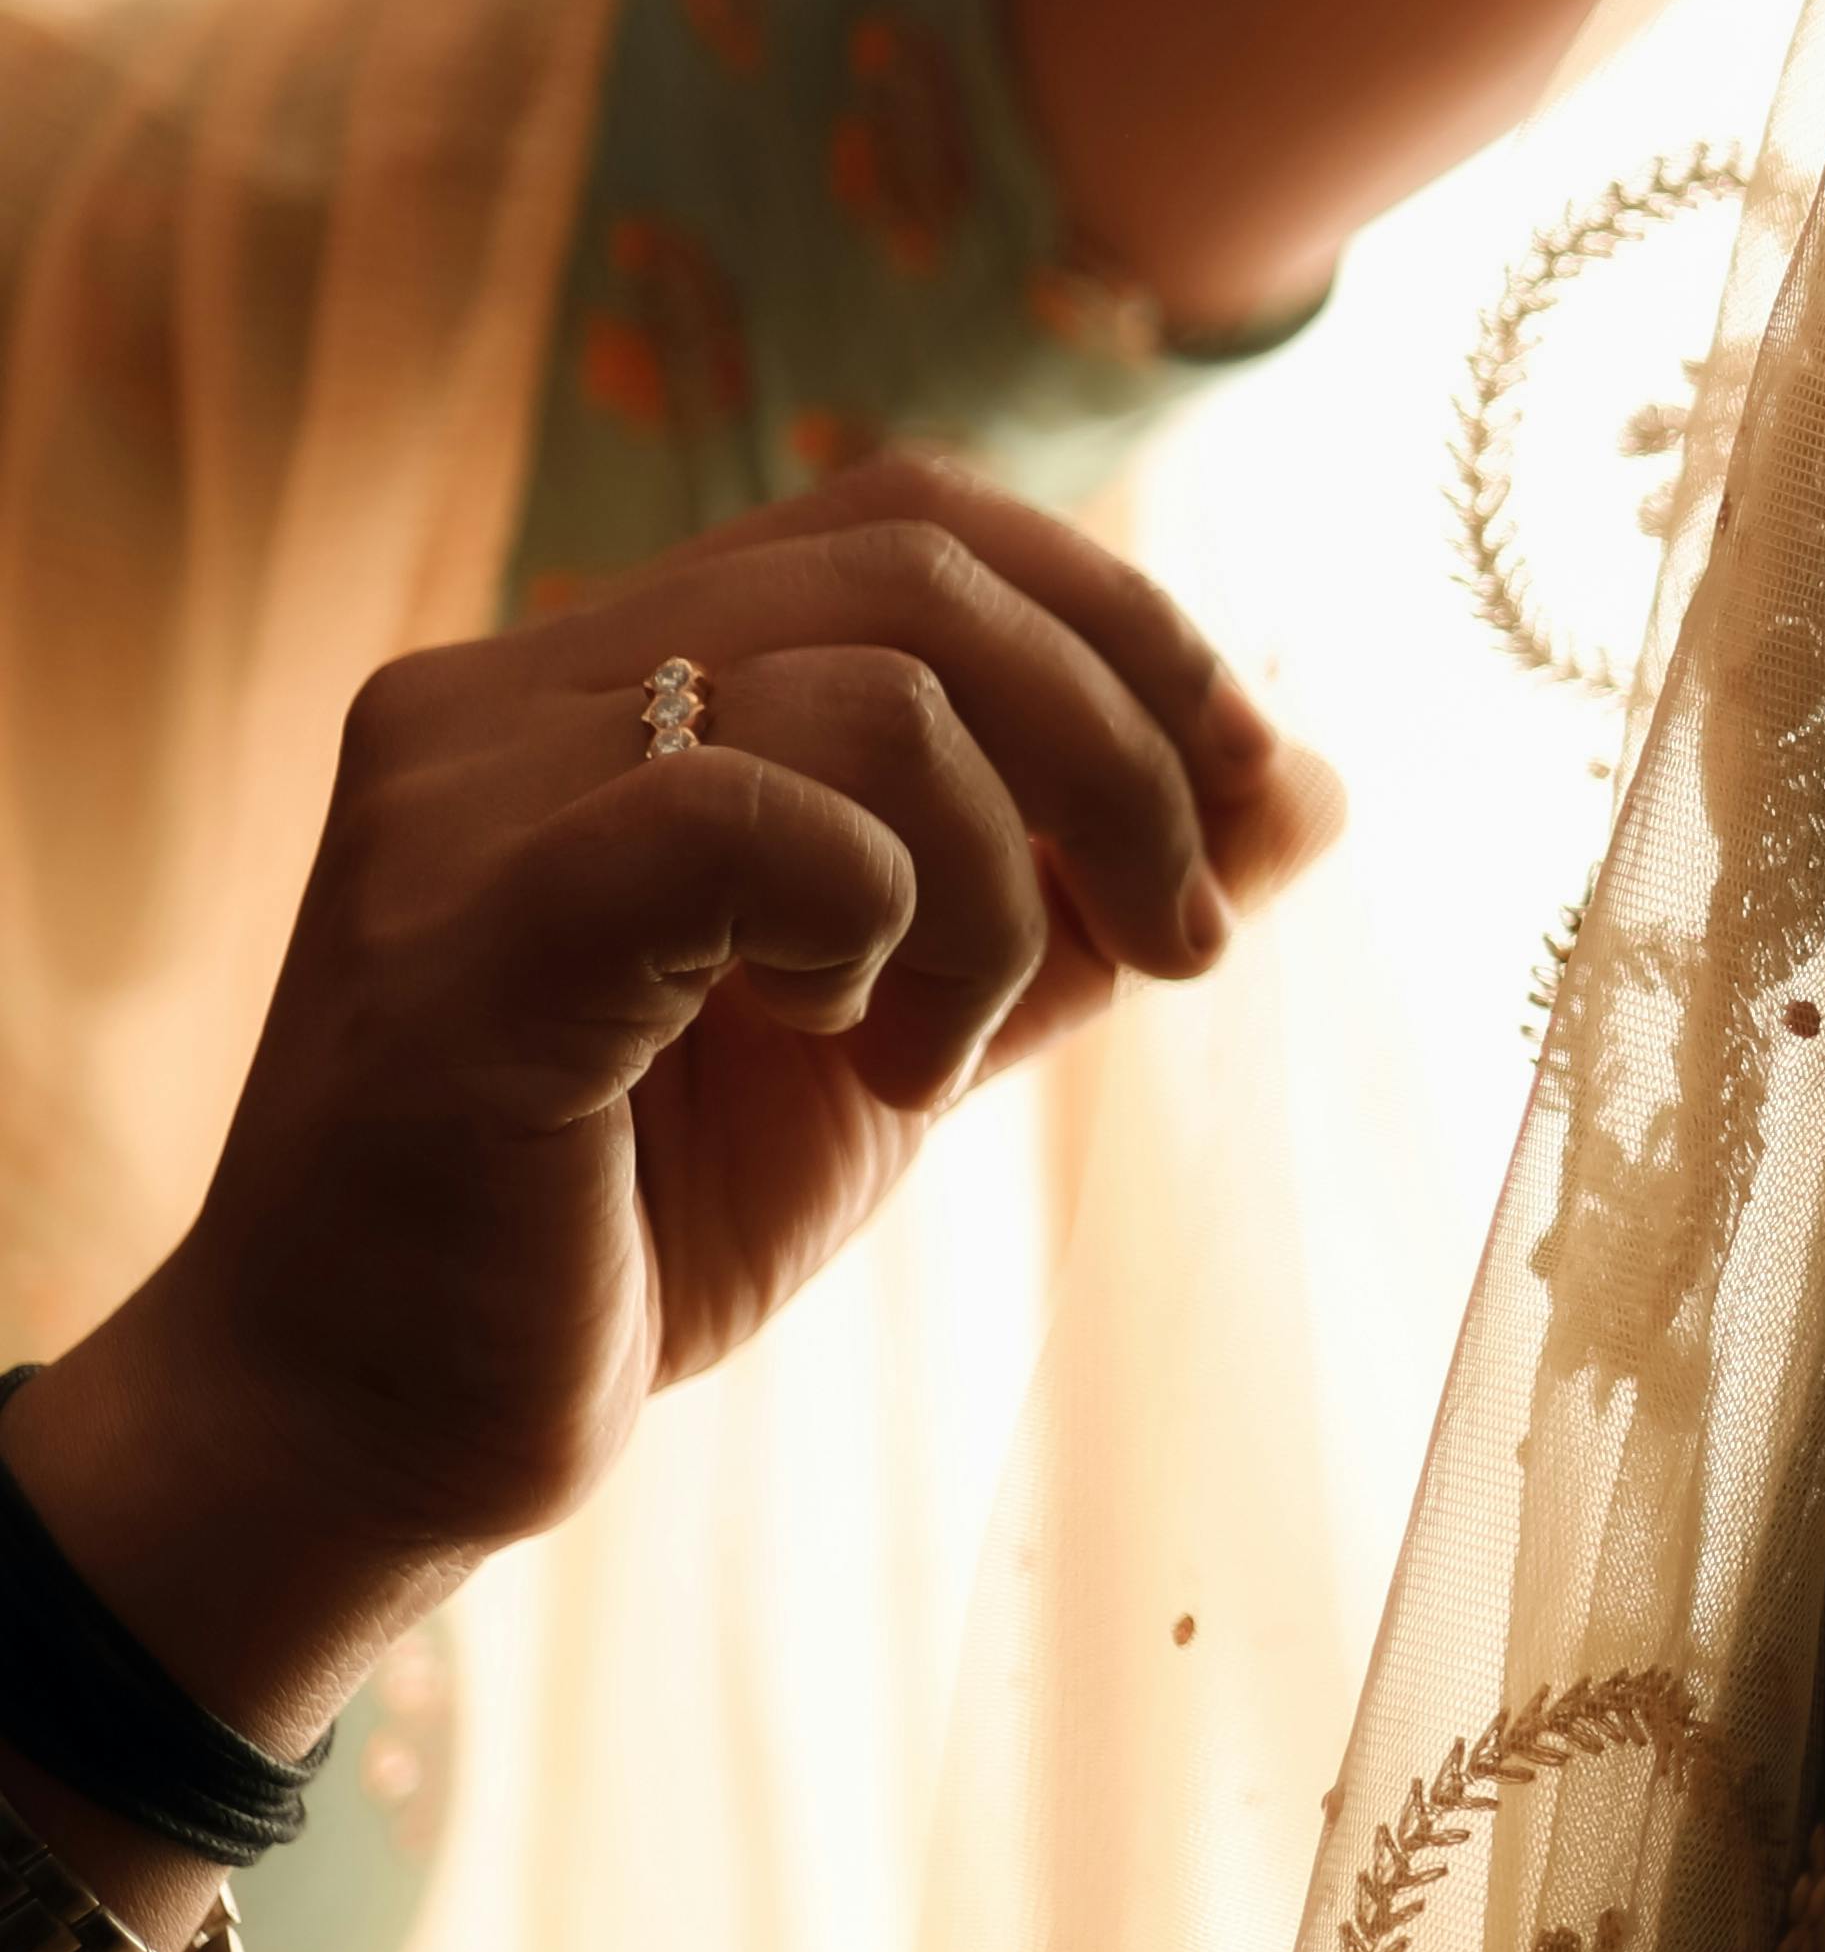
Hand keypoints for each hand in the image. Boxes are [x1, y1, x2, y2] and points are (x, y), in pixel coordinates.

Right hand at [42, 456, 1334, 1730]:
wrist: (384, 1433)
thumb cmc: (634, 1218)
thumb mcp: (918, 1021)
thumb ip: (1083, 897)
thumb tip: (1313, 784)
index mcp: (610, 673)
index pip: (917, 518)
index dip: (1125, 625)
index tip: (1244, 798)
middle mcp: (510, 687)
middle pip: (919, 566)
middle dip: (1125, 748)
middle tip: (1178, 944)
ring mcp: (461, 793)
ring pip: (868, 691)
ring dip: (989, 890)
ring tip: (927, 1058)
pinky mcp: (456, 926)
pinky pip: (747, 814)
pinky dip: (871, 922)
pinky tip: (840, 1046)